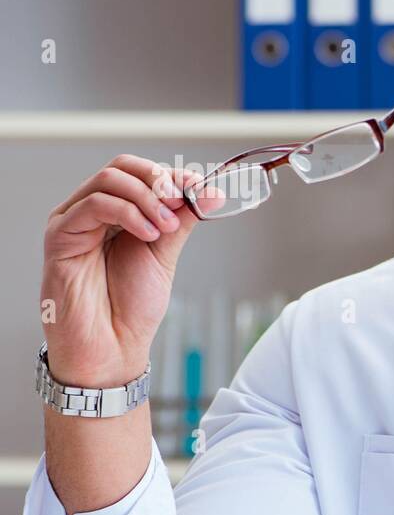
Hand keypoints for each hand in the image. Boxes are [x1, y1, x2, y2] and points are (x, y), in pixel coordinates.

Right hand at [41, 156, 216, 386]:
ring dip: (148, 198)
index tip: (202, 188)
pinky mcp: (60, 235)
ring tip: (167, 226)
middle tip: (182, 201)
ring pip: (110, 180)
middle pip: (123, 167)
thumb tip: (211, 192)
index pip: (143, 174)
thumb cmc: (131, 307)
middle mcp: (94, 212)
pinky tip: (149, 234)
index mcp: (119, 213)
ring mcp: (75, 221)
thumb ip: (181, 221)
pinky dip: (128, 213)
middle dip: (159, 179)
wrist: (111, 346)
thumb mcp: (164, 255)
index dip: (175, 175)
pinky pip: (94, 205)